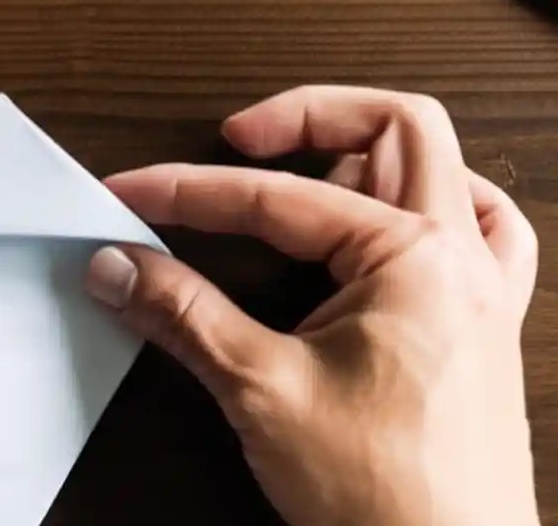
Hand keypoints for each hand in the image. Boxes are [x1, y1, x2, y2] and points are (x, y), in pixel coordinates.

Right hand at [86, 86, 538, 525]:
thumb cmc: (387, 494)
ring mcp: (482, 291)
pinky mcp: (480, 328)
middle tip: (237, 137)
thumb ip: (184, 314)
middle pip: (398, 127)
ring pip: (449, 170)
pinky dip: (436, 207)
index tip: (131, 195)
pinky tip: (390, 228)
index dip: (189, 191)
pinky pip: (483, 233)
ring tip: (316, 165)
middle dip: (309, 114)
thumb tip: (118, 265)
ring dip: (380, 150)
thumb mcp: (263, 391)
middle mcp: (462, 258)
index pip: (278, 196)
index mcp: (415, 258)